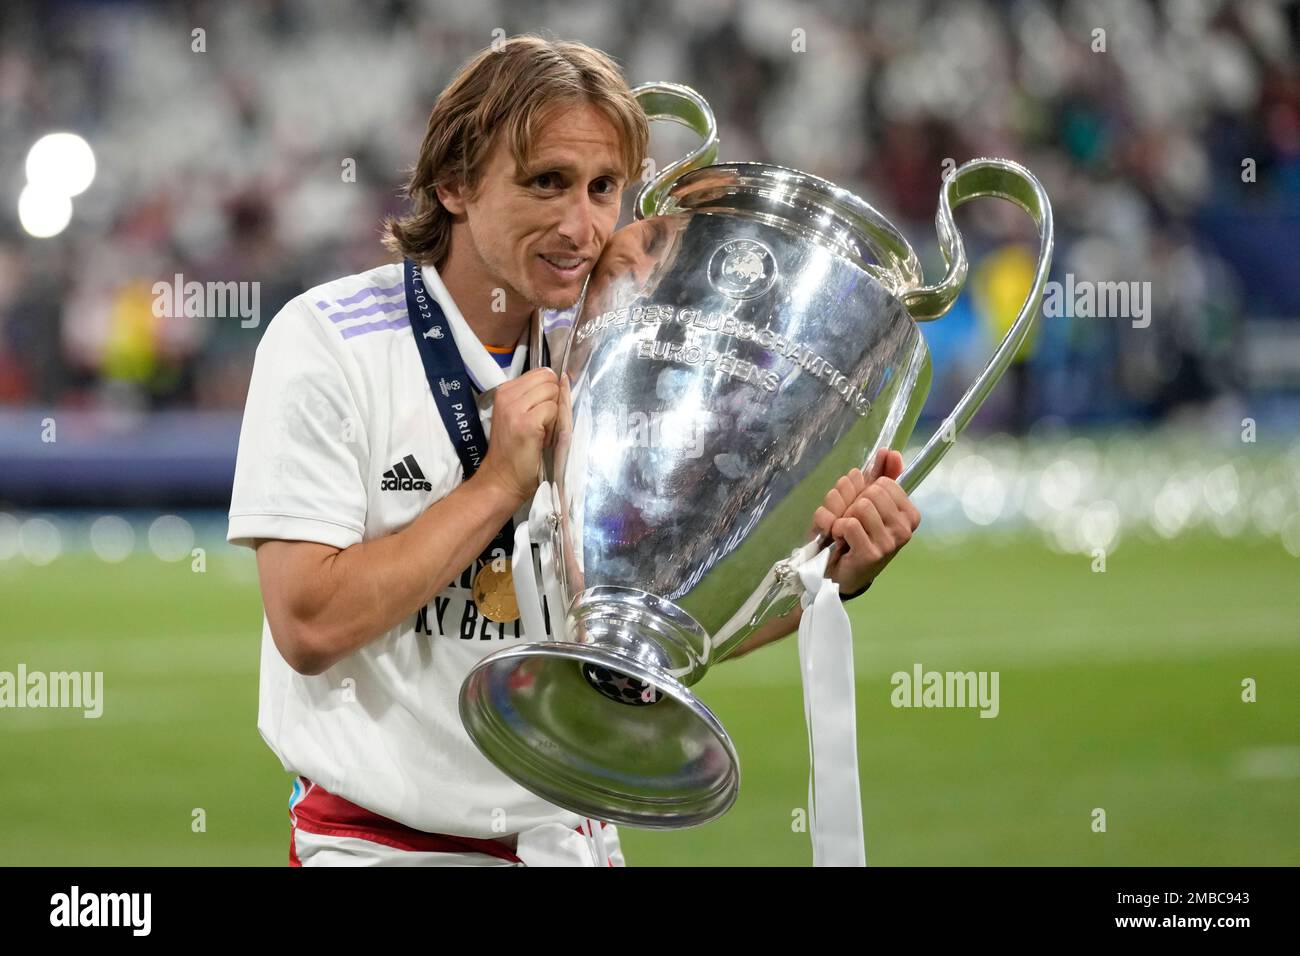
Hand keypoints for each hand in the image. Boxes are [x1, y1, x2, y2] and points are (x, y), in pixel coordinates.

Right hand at [476, 367, 558, 505]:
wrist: (502, 478)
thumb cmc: (514, 450)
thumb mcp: (519, 414)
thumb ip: (535, 396)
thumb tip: (563, 378)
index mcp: (505, 390)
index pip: (541, 372)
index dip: (548, 392)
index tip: (538, 413)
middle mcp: (507, 395)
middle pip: (549, 380)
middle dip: (552, 401)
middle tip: (540, 423)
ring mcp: (515, 408)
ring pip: (553, 393)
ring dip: (553, 414)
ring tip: (540, 431)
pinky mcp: (527, 423)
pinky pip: (553, 410)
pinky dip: (553, 426)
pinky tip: (540, 439)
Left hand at [812, 448, 920, 595]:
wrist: (839, 573)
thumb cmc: (853, 535)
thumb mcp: (865, 501)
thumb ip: (880, 476)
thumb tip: (891, 452)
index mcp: (909, 515)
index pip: (884, 482)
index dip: (865, 492)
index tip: (862, 510)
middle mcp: (905, 529)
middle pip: (872, 492)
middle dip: (852, 503)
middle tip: (851, 521)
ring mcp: (890, 543)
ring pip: (860, 506)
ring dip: (843, 516)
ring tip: (845, 532)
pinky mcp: (871, 554)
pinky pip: (849, 523)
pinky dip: (837, 529)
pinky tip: (841, 541)